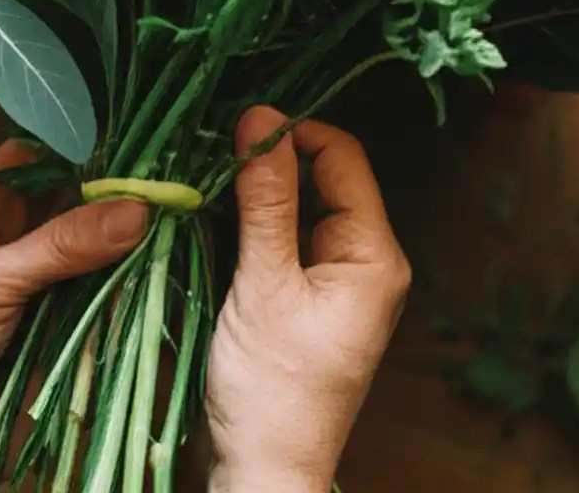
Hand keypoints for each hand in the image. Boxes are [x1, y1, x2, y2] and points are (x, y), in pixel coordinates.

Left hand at [0, 142, 148, 489]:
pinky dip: (119, 293)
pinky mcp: (46, 325)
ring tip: (179, 232)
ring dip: (123, 250)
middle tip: (174, 194)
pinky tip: (160, 279)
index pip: (37, 157)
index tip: (139, 146)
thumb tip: (138, 210)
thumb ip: (61, 247)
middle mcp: (6, 236)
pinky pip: (91, 299)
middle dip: (115, 202)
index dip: (81, 148)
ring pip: (88, 253)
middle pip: (71, 204)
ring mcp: (29, 281)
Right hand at [206, 106, 409, 491]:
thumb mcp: (262, 286)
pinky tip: (212, 221)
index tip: (237, 126)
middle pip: (323, 181)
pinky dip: (251, 228)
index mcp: (374, 256)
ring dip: (255, 195)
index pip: (344, 159)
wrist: (264, 470)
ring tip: (204, 181)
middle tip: (211, 151)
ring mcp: (337, 283)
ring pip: (298, 211)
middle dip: (270, 162)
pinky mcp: (308, 301)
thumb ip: (264, 201)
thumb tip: (261, 119)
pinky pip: (285, 244)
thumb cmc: (271, 390)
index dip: (294, 133)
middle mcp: (365, 263)